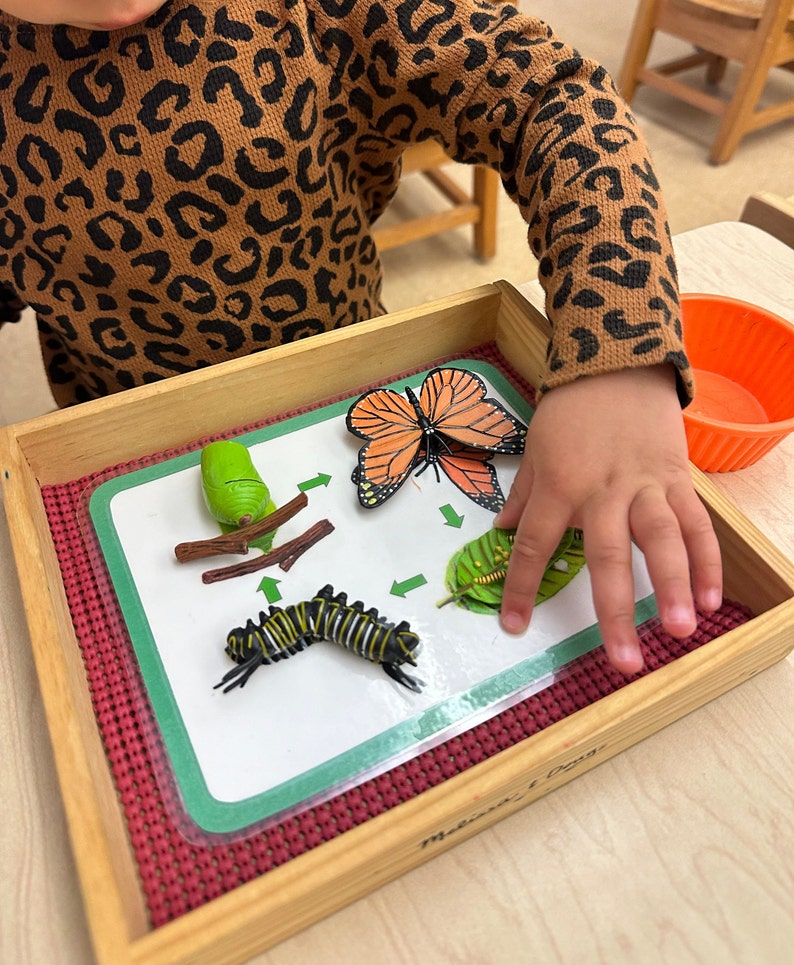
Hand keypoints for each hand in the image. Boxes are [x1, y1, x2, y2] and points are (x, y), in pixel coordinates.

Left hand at [495, 364, 722, 673]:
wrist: (617, 362)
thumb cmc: (569, 409)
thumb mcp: (534, 448)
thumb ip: (522, 495)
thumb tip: (502, 534)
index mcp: (559, 485)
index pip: (535, 544)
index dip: (522, 587)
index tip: (514, 626)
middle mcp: (602, 491)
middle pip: (607, 556)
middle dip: (616, 611)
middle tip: (623, 660)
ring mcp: (646, 486)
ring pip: (662, 539)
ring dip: (674, 585)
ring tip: (681, 629)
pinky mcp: (678, 478)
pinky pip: (696, 522)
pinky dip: (706, 559)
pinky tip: (712, 597)